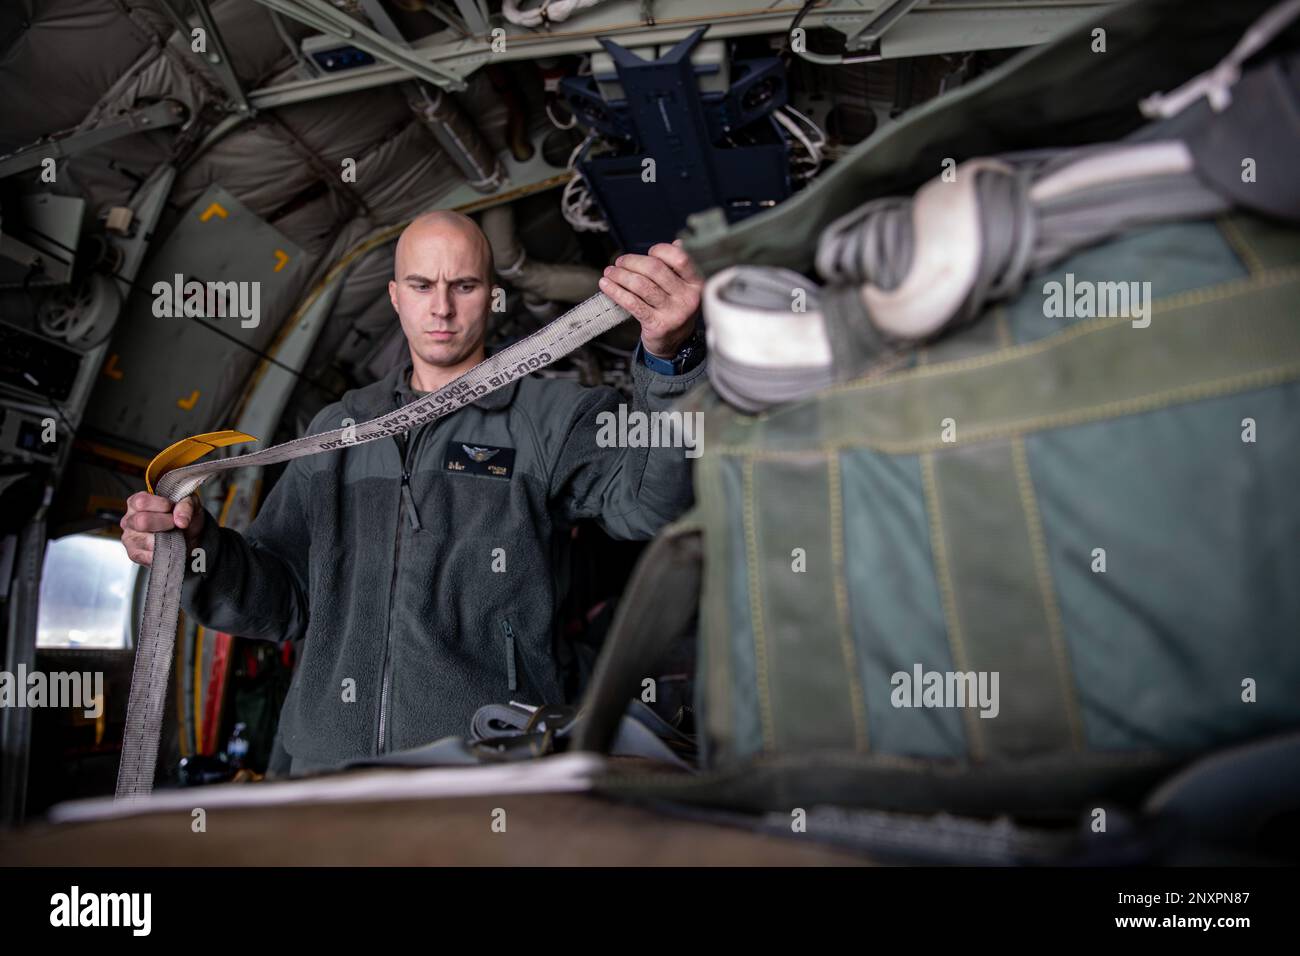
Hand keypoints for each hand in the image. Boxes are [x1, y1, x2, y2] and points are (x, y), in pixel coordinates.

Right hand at [120, 491, 204, 566]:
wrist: (188, 536)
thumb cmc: (182, 517)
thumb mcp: (189, 504)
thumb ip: (186, 506)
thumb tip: (181, 522)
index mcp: (137, 503)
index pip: (141, 502)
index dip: (161, 505)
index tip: (172, 507)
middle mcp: (129, 520)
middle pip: (142, 521)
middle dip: (165, 522)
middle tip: (175, 523)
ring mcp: (130, 538)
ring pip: (146, 541)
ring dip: (165, 539)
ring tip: (173, 535)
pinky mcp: (135, 554)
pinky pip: (147, 556)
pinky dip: (163, 553)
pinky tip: (168, 547)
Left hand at [598, 239, 702, 357]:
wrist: (675, 341)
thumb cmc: (675, 308)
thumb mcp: (684, 287)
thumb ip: (679, 266)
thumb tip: (676, 243)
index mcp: (696, 283)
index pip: (679, 258)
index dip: (660, 251)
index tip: (649, 253)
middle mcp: (687, 298)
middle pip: (655, 269)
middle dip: (632, 262)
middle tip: (619, 262)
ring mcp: (673, 313)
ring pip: (641, 285)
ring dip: (621, 276)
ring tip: (610, 272)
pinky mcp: (657, 325)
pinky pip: (632, 303)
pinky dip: (616, 291)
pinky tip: (606, 285)